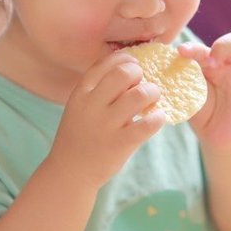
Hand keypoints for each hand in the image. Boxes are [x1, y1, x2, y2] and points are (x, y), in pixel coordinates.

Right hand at [49, 52, 165, 187]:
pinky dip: (159, 118)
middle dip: (140, 74)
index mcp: (81, 93)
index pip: (106, 63)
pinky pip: (149, 124)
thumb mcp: (80, 107)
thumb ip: (99, 89)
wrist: (70, 172)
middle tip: (143, 85)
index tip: (134, 65)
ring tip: (152, 101)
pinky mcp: (121, 144)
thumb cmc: (82, 135)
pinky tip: (157, 119)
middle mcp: (92, 105)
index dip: (126, 59)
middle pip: (125, 73)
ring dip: (153, 93)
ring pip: (140, 95)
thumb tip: (131, 69)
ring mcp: (106, 125)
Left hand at [180, 34, 230, 148]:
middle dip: (227, 44)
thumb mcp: (188, 93)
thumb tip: (173, 62)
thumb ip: (184, 78)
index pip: (206, 46)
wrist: (214, 135)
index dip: (195, 47)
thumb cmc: (200, 108)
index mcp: (213, 60)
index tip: (183, 53)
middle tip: (215, 60)